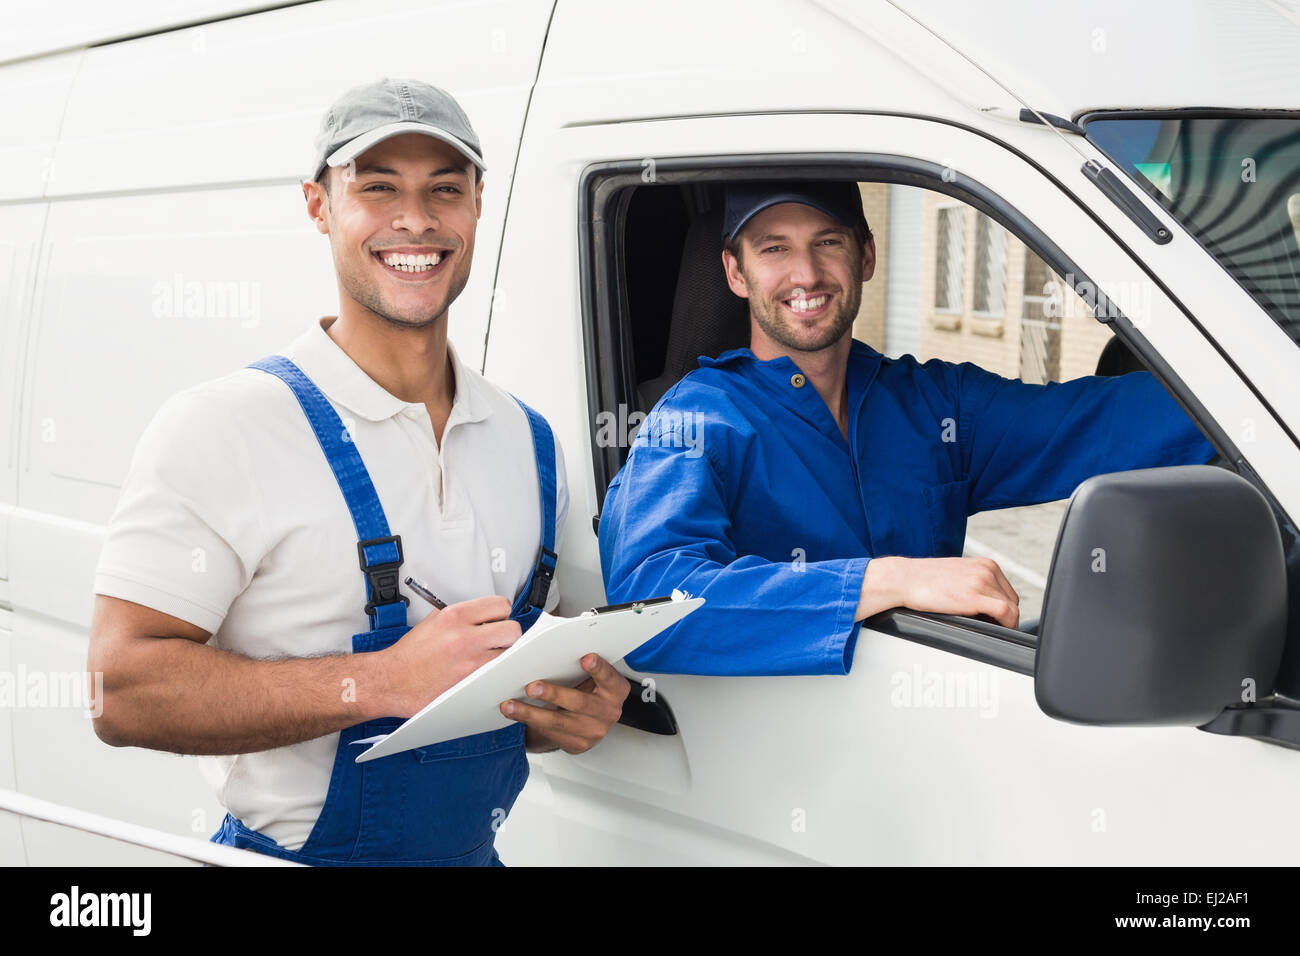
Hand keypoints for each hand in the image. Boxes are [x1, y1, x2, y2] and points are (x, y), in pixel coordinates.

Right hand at [380, 596, 521, 717]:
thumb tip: (482, 614)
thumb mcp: (433, 621)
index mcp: (454, 616)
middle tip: (498, 640)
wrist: (390, 681)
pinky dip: (495, 674)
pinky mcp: (471, 684)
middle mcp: (465, 637)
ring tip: (490, 658)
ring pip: (510, 655)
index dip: (500, 614)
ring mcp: (470, 663)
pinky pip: (497, 676)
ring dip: (503, 656)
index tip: (496, 620)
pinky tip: (484, 673)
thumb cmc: (409, 655)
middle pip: (513, 630)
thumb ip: (461, 615)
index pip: (500, 605)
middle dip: (507, 635)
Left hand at [500, 654, 628, 753]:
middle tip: (532, 686)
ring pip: (559, 722)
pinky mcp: (578, 744)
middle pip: (580, 703)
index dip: (598, 668)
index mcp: (616, 690)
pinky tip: (516, 714)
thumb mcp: (590, 676)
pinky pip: (551, 734)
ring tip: (510, 705)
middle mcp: (608, 712)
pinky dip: (531, 722)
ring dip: (531, 713)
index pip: (609, 677)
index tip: (585, 658)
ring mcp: (594, 731)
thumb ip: (578, 665)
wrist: (589, 720)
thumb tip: (552, 648)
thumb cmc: (587, 689)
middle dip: (554, 694)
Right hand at [857, 555, 1019, 629]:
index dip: (1005, 608)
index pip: (1008, 591)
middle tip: (991, 628)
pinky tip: (995, 630)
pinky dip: (1007, 625)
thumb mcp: (957, 575)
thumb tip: (985, 605)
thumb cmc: (925, 581)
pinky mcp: (975, 596)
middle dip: (1005, 616)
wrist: (904, 579)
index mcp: (985, 564)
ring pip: (1012, 608)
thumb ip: (975, 584)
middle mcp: (987, 570)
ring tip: (990, 631)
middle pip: (1012, 600)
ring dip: (1005, 623)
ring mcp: (982, 581)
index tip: (996, 620)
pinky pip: (1007, 613)